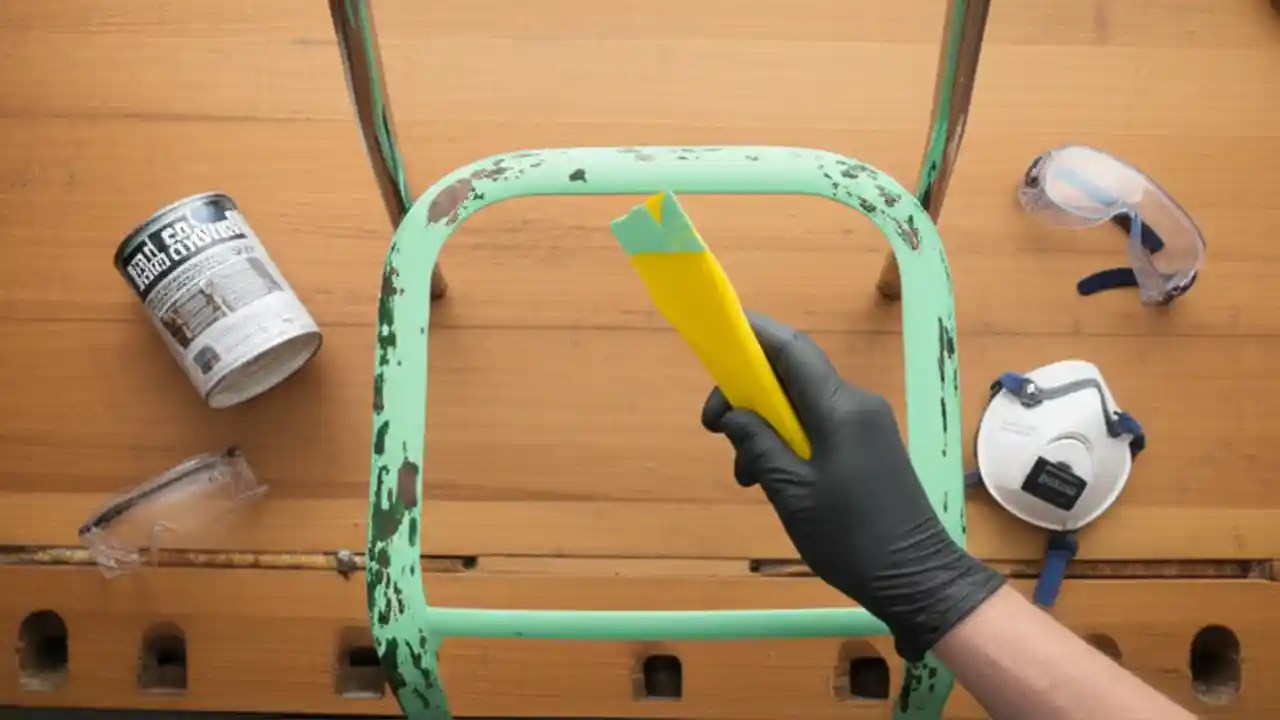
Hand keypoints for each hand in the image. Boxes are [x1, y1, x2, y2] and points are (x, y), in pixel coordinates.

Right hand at [701, 312, 1003, 659]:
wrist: (915, 578)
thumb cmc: (850, 536)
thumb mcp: (790, 492)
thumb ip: (757, 444)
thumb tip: (732, 413)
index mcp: (840, 408)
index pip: (791, 349)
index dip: (752, 335)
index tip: (715, 341)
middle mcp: (856, 405)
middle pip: (794, 375)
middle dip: (749, 394)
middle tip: (717, 429)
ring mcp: (866, 426)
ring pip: (803, 405)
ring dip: (766, 427)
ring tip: (745, 474)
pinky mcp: (869, 448)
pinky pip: (820, 427)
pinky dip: (789, 442)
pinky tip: (771, 479)